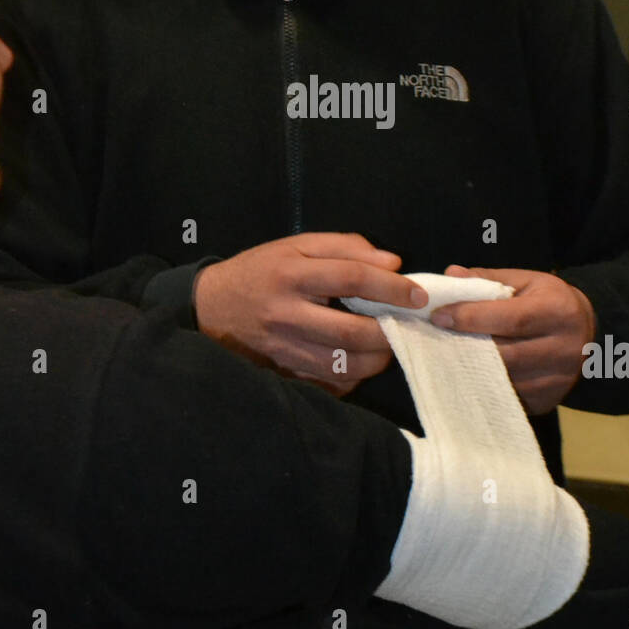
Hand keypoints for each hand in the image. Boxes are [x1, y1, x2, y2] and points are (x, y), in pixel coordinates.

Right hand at [193, 233, 426, 394]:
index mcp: (291, 274)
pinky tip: (360, 360)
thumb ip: (344, 247)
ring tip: (388, 344)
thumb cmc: (261, 270)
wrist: (211, 306)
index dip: (390, 287)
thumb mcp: (296, 245)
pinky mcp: (283, 372)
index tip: (418, 295)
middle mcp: (286, 314)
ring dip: (376, 359)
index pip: (350, 279)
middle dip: (389, 332)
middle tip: (408, 325)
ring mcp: (283, 349)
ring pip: (342, 365)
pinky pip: (328, 383)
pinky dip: (353, 376)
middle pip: (350, 332)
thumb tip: (391, 262)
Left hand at [430, 265, 596, 414]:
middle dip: (467, 346)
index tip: (439, 316)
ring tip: (446, 357)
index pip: (511, 318)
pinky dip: (486, 387)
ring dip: (472, 370)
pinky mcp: (549, 400)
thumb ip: (488, 278)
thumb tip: (450, 275)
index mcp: (558, 311)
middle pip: (507, 354)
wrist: (589, 331)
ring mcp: (559, 379)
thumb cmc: (549, 301)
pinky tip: (467, 376)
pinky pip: (509, 397)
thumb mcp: (526, 281)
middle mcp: (564, 348)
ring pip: (506, 380)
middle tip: (436, 339)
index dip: (472, 318)